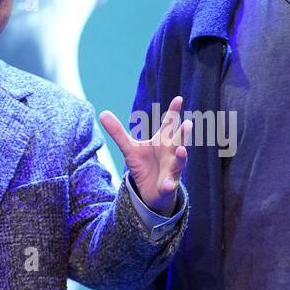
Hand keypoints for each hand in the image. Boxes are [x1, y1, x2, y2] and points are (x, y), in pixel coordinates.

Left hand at [99, 95, 190, 213]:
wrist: (149, 191)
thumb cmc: (144, 165)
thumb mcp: (129, 149)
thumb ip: (118, 133)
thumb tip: (102, 113)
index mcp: (163, 141)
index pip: (170, 123)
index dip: (173, 111)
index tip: (178, 99)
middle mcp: (171, 153)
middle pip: (179, 141)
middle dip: (183, 133)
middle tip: (188, 123)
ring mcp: (172, 169)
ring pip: (179, 162)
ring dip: (182, 157)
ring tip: (182, 151)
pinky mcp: (169, 185)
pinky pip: (170, 185)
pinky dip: (170, 184)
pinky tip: (168, 185)